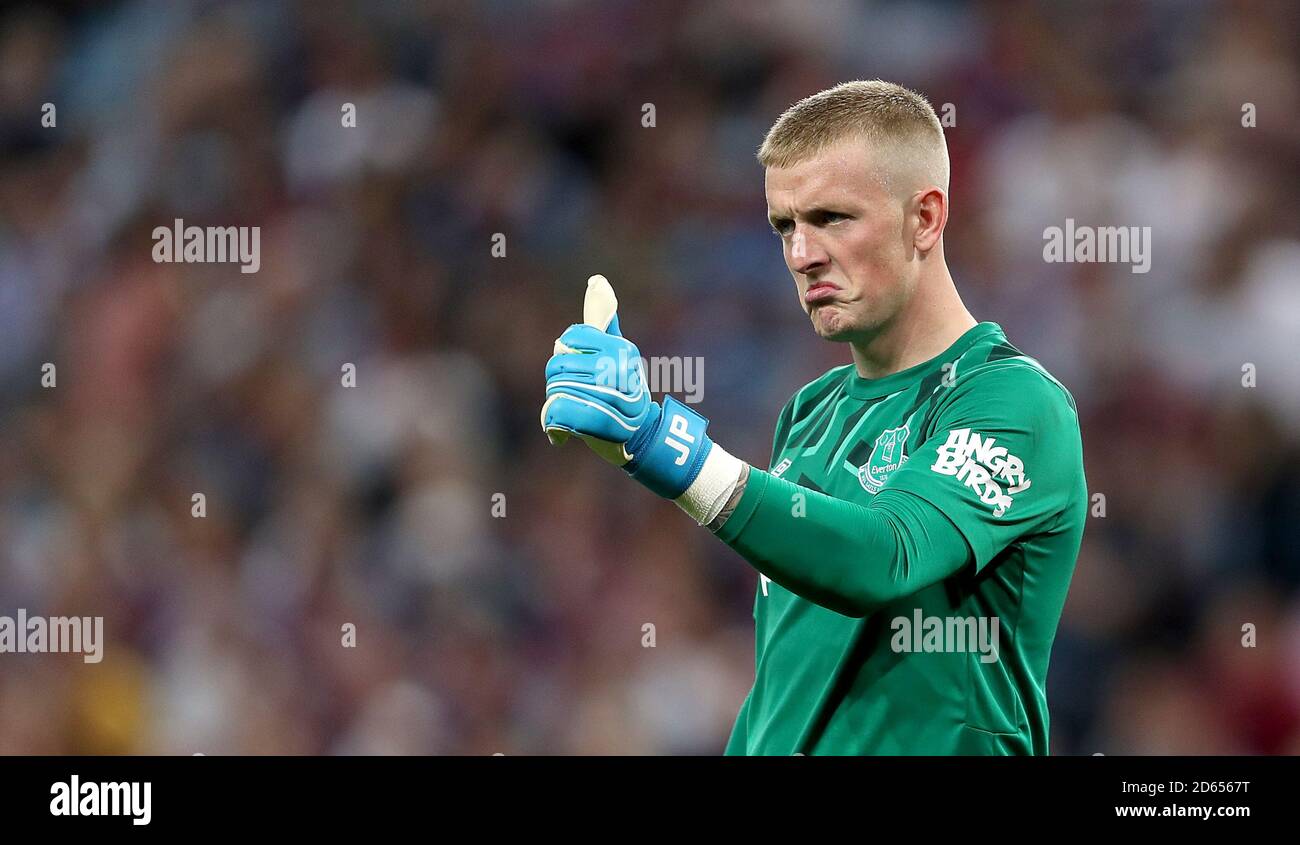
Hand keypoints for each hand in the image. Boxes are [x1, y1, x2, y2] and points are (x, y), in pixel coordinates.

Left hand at [541, 275, 713, 498]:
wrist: (641, 438)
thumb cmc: (624, 389)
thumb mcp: (617, 351)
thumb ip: (603, 319)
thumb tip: (596, 280)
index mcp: (622, 349)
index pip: (570, 340)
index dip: (566, 355)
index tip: (580, 368)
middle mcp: (620, 370)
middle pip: (559, 367)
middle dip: (558, 383)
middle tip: (574, 396)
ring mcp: (613, 397)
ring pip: (556, 390)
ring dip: (556, 405)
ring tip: (569, 413)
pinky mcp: (601, 424)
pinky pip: (558, 413)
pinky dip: (552, 423)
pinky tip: (560, 432)